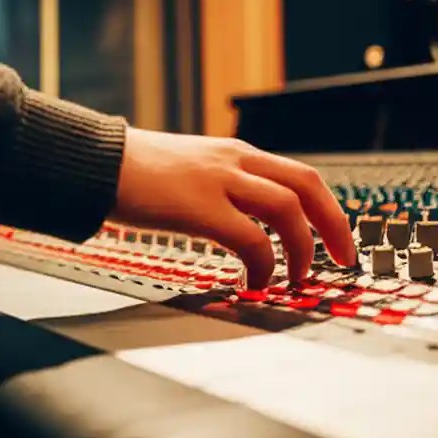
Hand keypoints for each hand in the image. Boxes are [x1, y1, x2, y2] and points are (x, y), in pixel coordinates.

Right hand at [110, 129, 355, 287]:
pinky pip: (250, 239)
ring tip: (294, 280)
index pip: (301, 176)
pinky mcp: (199, 207)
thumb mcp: (192, 169)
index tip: (338, 238)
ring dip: (301, 249)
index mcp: (237, 154)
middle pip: (307, 186)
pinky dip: (262, 265)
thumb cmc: (136, 173)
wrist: (95, 162)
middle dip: (334, 225)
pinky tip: (254, 284)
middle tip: (342, 259)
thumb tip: (247, 221)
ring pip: (287, 210)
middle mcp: (236, 161)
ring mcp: (219, 181)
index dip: (328, 208)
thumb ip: (223, 187)